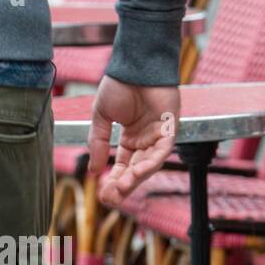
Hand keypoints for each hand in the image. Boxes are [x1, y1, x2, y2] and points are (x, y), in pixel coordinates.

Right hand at [87, 77, 180, 205]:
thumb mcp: (101, 117)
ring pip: (151, 163)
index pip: (124, 165)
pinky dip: (152, 161)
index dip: (114, 180)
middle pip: (138, 169)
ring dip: (137, 177)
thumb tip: (94, 170)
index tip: (102, 195)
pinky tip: (138, 171)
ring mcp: (160, 134)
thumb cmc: (119, 85)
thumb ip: (98, 142)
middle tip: (111, 199)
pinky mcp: (170, 126)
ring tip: (122, 189)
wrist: (133, 65)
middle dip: (125, 185)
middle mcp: (147, 139)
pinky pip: (163, 149)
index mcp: (131, 138)